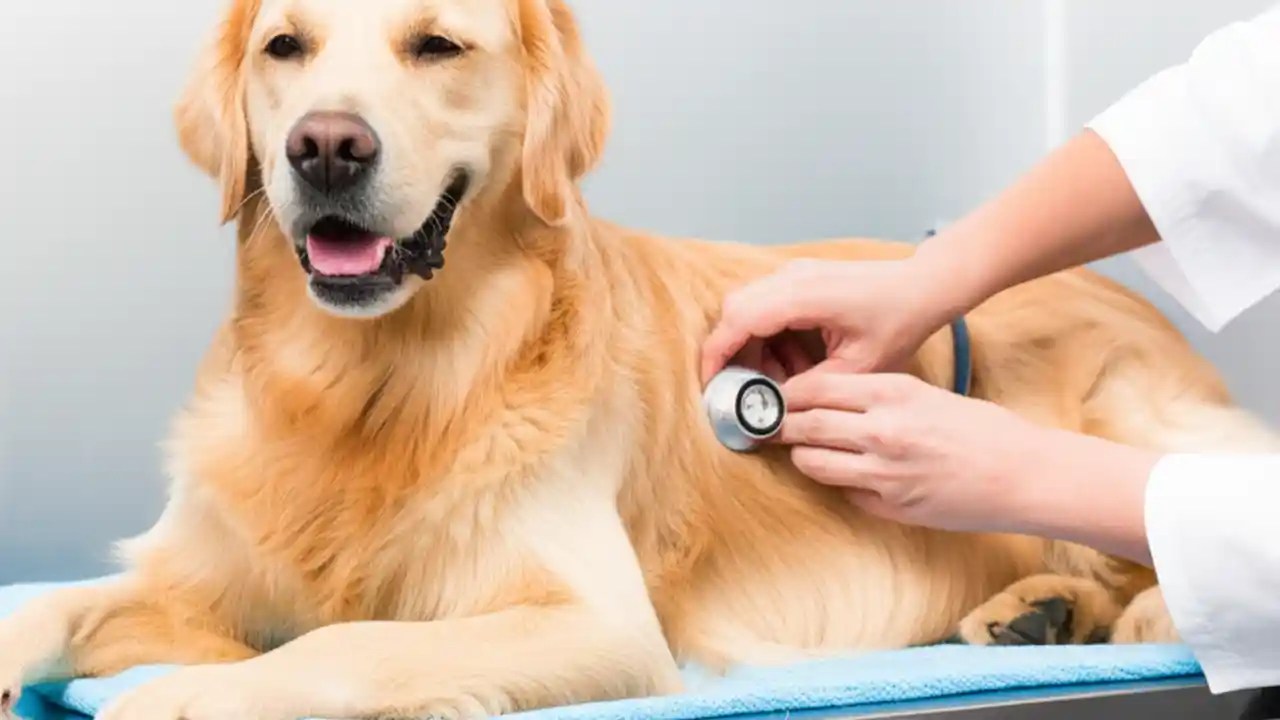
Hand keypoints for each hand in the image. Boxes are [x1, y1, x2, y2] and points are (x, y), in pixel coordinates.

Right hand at [700, 258, 954, 382]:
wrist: (922, 287)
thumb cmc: (898, 322)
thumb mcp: (857, 368)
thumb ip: (809, 389)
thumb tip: (774, 409)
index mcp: (803, 295)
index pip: (738, 321)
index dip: (717, 355)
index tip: (713, 387)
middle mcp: (791, 277)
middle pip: (734, 312)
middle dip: (734, 354)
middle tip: (750, 390)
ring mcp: (794, 273)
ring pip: (747, 309)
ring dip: (755, 347)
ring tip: (786, 378)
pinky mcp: (799, 277)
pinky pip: (766, 306)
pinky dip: (770, 336)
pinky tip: (798, 361)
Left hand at [778, 371, 1156, 546]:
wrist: (1023, 474)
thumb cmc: (980, 430)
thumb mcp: (925, 394)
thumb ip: (875, 396)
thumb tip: (825, 400)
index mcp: (892, 391)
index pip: (813, 387)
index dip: (786, 393)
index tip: (773, 396)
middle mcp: (882, 429)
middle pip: (802, 424)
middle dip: (779, 425)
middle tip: (768, 424)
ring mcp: (882, 472)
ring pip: (811, 462)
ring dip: (802, 456)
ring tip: (803, 450)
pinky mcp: (888, 506)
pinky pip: (843, 493)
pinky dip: (840, 483)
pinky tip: (850, 476)